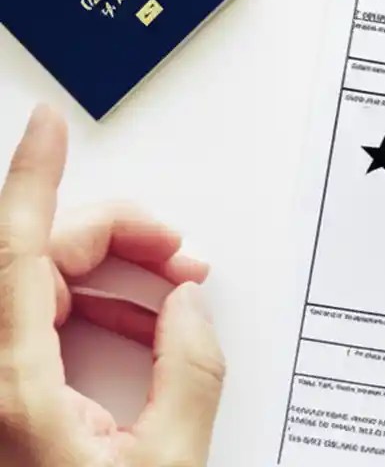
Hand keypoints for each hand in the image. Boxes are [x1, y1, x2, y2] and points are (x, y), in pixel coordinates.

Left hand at [0, 106, 225, 466]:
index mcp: (15, 389)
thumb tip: (186, 305)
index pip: (16, 253)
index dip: (31, 180)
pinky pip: (43, 318)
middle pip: (37, 259)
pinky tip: (143, 326)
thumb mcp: (170, 465)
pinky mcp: (8, 395)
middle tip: (178, 248)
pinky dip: (97, 310)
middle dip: (114, 235)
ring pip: (40, 284)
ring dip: (110, 274)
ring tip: (173, 291)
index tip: (46, 128)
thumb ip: (190, 372)